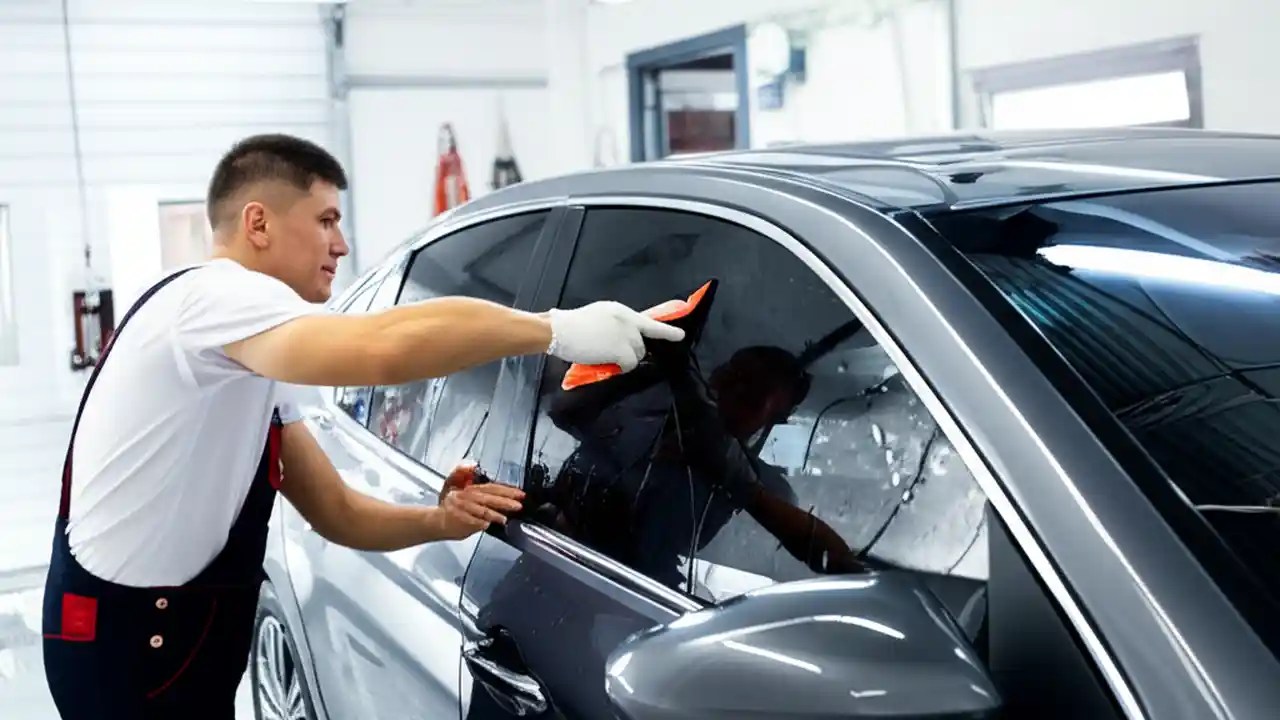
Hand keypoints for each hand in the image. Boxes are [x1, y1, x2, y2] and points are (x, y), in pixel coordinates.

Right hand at [434, 463, 524, 540]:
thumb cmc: (448, 505)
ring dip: (493, 514)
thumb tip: (471, 464)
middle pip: (488, 498)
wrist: (435, 521)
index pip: (492, 488)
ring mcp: (461, 509)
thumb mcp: (453, 484)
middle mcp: (466, 497)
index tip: (520, 494)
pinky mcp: (455, 519)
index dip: (507, 490)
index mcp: (470, 489)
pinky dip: (477, 523)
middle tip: (518, 505)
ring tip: (504, 519)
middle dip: (504, 501)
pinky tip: (486, 525)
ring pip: (480, 510)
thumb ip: (462, 473)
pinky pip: (469, 521)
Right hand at [547, 301, 684, 370]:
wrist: (559, 330)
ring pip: (637, 354)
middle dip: (631, 351)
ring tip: (605, 357)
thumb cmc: (570, 324)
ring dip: (625, 359)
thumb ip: (614, 324)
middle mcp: (628, 321)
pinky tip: (609, 364)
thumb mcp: (598, 316)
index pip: (649, 321)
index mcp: (621, 311)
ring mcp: (626, 335)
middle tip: (612, 353)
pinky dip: (622, 368)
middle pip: (642, 342)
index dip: (666, 331)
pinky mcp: (621, 349)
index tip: (680, 336)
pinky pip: (630, 364)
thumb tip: (619, 339)